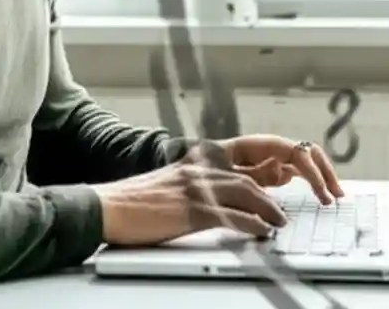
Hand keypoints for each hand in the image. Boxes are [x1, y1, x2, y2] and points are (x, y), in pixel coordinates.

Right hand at [92, 145, 288, 245]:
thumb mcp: (170, 184)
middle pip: (247, 179)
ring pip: (247, 194)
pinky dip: (253, 225)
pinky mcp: (194, 210)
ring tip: (278, 222)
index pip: (238, 158)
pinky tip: (261, 232)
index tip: (278, 177)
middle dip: (270, 196)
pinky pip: (234, 216)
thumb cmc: (135, 202)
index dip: (262, 168)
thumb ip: (196, 185)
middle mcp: (199, 169)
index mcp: (194, 161)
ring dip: (268, 210)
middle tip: (280, 211)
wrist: (108, 207)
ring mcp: (197, 188)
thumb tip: (221, 201)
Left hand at [215, 134, 344, 204]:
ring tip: (332, 197)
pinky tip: (320, 196)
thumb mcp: (224, 171)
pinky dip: (311, 182)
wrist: (194, 167)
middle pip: (308, 153)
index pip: (296, 152)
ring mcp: (274, 157)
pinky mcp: (274, 170)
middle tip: (335, 195)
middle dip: (324, 171)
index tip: (321, 192)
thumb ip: (253, 173)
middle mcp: (271, 148)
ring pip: (307, 162)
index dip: (311, 170)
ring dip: (322, 176)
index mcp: (259, 144)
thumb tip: (283, 171)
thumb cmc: (207, 166)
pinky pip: (298, 172)